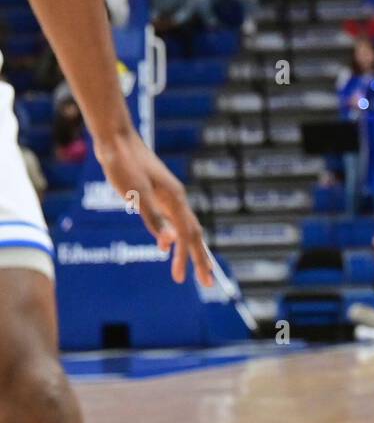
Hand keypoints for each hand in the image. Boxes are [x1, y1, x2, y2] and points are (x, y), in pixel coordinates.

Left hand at [95, 129, 212, 286]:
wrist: (116, 140)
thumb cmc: (124, 164)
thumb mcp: (136, 194)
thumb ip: (152, 218)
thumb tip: (169, 242)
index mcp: (174, 200)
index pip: (189, 236)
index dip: (191, 259)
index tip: (190, 281)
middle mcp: (176, 199)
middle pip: (194, 234)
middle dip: (200, 259)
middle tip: (207, 283)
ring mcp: (167, 196)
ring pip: (184, 228)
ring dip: (188, 250)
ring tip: (189, 270)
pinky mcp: (157, 194)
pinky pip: (172, 221)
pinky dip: (173, 237)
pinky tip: (165, 247)